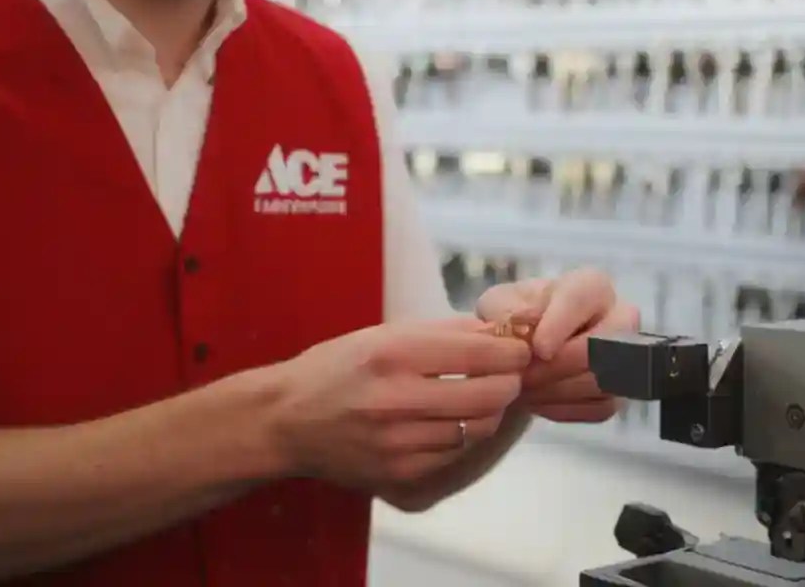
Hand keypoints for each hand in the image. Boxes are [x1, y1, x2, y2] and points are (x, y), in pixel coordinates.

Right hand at [266, 318, 529, 491]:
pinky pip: (455, 453)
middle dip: (510, 382)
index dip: (511, 352)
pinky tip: (453, 421)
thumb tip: (500, 330)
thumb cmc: (337, 368)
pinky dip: (463, 435)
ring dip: (490, 411)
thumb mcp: (383, 334)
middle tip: (511, 375)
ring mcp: (397, 443)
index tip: (519, 350)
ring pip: (478, 428)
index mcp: (393, 354)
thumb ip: (445, 332)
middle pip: (489, 395)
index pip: (479, 354)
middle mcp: (395, 399)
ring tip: (483, 397)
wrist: (285, 421)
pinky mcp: (399, 474)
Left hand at [476, 268, 639, 423]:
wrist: (522, 353)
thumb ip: (506, 310)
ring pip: (599, 381)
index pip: (583, 300)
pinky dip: (563, 409)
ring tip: (522, 389)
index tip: (539, 349)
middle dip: (558, 366)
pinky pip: (598, 407)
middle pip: (602, 345)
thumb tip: (522, 321)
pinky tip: (538, 401)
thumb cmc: (514, 318)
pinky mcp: (617, 393)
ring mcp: (624, 358)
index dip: (561, 325)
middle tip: (522, 376)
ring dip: (555, 391)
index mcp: (590, 287)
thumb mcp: (499, 305)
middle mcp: (618, 318)